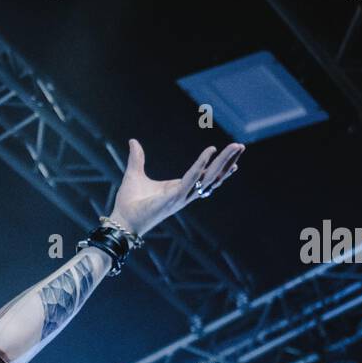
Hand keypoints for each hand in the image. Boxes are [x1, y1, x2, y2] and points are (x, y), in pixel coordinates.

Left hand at [108, 139, 244, 236]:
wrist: (120, 221)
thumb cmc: (128, 203)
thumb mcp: (134, 174)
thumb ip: (137, 158)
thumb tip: (133, 141)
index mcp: (179, 189)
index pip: (205, 175)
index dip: (220, 164)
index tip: (232, 153)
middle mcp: (184, 194)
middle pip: (213, 176)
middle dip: (228, 161)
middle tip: (241, 146)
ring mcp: (181, 196)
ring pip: (208, 177)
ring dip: (223, 162)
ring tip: (236, 147)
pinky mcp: (173, 198)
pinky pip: (191, 179)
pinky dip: (201, 165)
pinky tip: (210, 151)